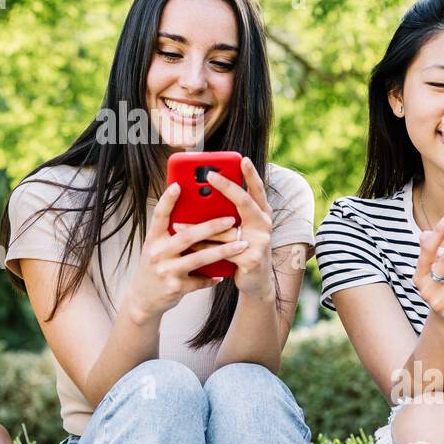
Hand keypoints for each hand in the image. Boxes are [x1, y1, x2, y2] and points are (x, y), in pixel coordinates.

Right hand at [126, 182, 247, 319]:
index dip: (168, 200)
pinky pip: (201, 280)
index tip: (179, 185)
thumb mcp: (156, 247)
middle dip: (211, 227)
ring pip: (199, 258)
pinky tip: (224, 274)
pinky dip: (213, 277)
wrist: (142, 299)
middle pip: (187, 236)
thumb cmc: (154, 267)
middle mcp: (157, 253)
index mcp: (153, 239)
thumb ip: (171, 232)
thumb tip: (194, 211)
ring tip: (241, 245)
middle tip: (231, 219)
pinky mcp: (176, 288)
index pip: (159, 215)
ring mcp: (166, 271)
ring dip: (222, 251)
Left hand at [175, 156, 273, 298]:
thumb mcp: (242, 229)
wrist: (257, 284)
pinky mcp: (250, 259)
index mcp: (262, 214)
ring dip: (200, 224)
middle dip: (227, 187)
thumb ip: (230, 214)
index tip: (242, 159)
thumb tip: (201, 197)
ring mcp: (260, 242)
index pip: (258, 190)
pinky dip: (202, 246)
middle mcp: (264, 225)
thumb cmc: (245, 251)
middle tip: (209, 175)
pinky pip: (221, 249)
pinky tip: (187, 243)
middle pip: (245, 202)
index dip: (251, 175)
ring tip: (179, 219)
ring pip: (225, 228)